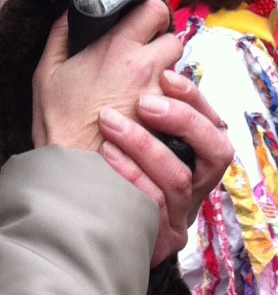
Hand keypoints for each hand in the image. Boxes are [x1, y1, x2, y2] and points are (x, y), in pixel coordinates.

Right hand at [32, 0, 178, 151]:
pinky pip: (179, 105)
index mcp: (116, 48)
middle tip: (140, 62)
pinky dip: (168, 107)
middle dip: (160, 47)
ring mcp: (161, 95)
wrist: (75, 169)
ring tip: (142, 93)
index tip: (140, 25)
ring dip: (165, 77)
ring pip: (179, 74)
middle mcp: (145, 67)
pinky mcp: (170, 122)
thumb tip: (69, 12)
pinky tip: (146, 117)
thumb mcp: (45, 72)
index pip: (154, 10)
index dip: (149, 15)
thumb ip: (59, 36)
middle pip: (173, 40)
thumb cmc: (58, 122)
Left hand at [99, 69, 232, 266]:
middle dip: (181, 120)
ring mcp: (180, 212)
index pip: (211, 124)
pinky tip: (105, 154)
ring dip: (145, 145)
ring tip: (109, 121)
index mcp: (191, 157)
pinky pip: (151, 204)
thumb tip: (126, 59)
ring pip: (178, 178)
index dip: (193, 98)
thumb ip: (128, 100)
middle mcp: (194, 184)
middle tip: (143, 101)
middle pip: (215, 151)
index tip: (165, 76)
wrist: (79, 220)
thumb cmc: (98, 168)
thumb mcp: (115, 129)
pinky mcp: (160, 235)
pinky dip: (129, 175)